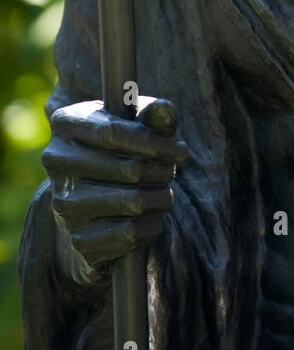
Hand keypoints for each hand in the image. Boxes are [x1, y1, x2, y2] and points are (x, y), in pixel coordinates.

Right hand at [43, 96, 188, 272]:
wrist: (95, 197)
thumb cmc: (123, 148)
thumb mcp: (137, 124)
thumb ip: (154, 115)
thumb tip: (165, 109)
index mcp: (66, 122)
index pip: (113, 132)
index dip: (155, 143)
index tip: (181, 151)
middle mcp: (56, 162)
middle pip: (130, 169)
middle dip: (163, 171)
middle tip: (171, 171)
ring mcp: (63, 203)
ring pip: (135, 202)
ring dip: (162, 198)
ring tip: (162, 192)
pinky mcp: (78, 239)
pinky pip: (132, 232)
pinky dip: (153, 224)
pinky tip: (151, 216)